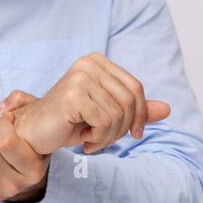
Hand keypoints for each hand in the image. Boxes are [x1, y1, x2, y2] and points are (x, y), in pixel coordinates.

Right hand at [10, 53, 171, 154]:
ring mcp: (80, 77)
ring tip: (92, 139)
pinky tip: (83, 138)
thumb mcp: (107, 115)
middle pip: (130, 100)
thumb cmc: (68, 122)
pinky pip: (104, 122)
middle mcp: (89, 64)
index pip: (136, 87)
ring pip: (118, 114)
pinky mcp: (73, 94)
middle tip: (105, 140)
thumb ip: (135, 110)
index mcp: (98, 62)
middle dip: (123, 128)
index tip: (134, 134)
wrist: (34, 133)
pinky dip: (99, 138)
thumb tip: (168, 110)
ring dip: (109, 136)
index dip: (141, 114)